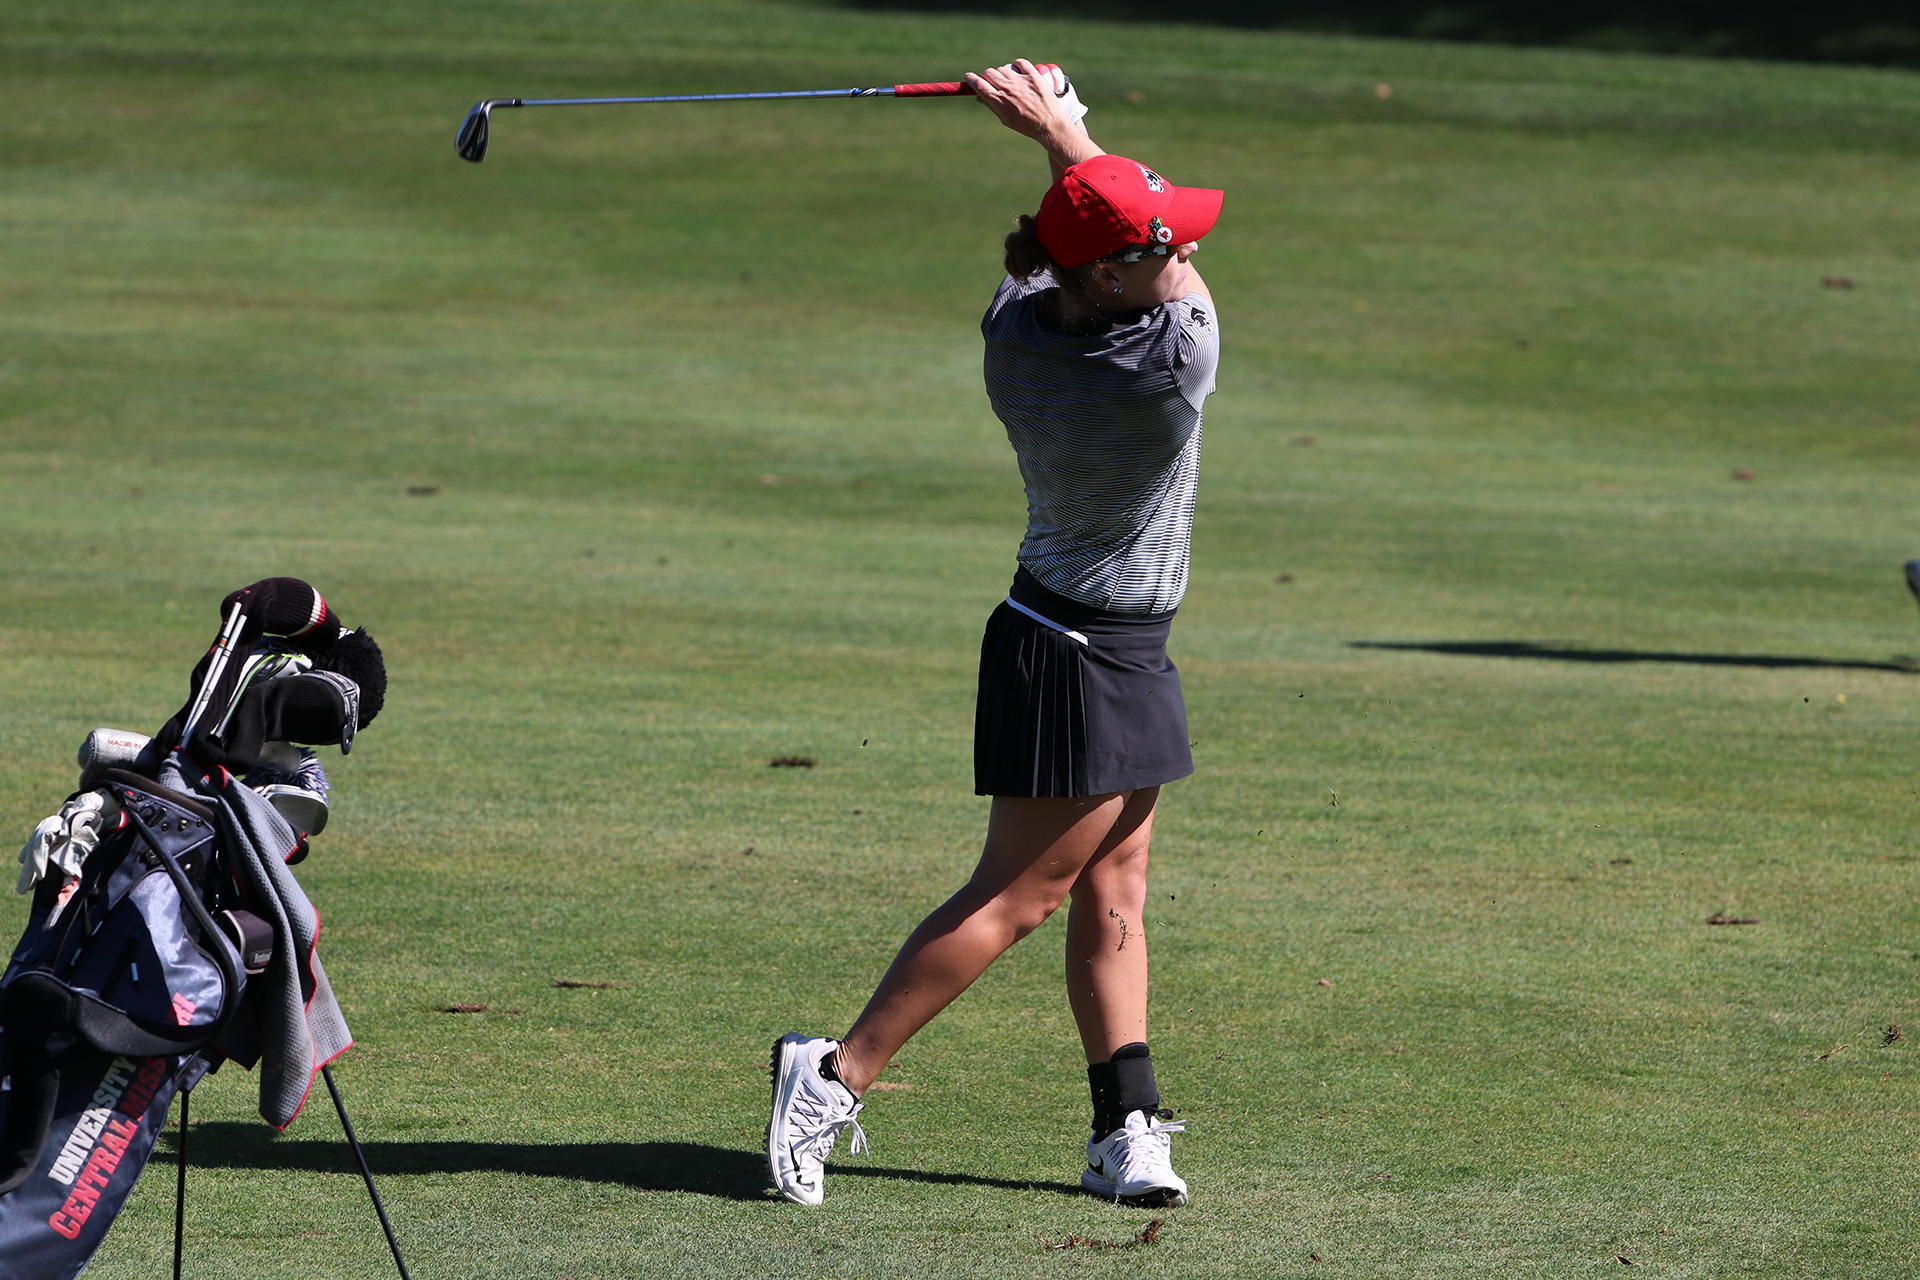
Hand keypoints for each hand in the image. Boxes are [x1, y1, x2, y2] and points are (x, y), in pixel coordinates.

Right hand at [965, 59, 1101, 176]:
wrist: (1049, 124)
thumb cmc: (1027, 125)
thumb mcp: (1005, 119)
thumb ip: (992, 105)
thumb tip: (980, 95)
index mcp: (999, 101)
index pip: (978, 84)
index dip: (971, 79)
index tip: (968, 76)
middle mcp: (1008, 89)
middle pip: (989, 73)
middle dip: (987, 77)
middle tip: (992, 83)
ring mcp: (1021, 81)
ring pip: (1003, 69)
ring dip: (1003, 74)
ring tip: (1010, 83)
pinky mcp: (1033, 75)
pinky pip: (1020, 62)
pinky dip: (1017, 65)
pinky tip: (1019, 73)